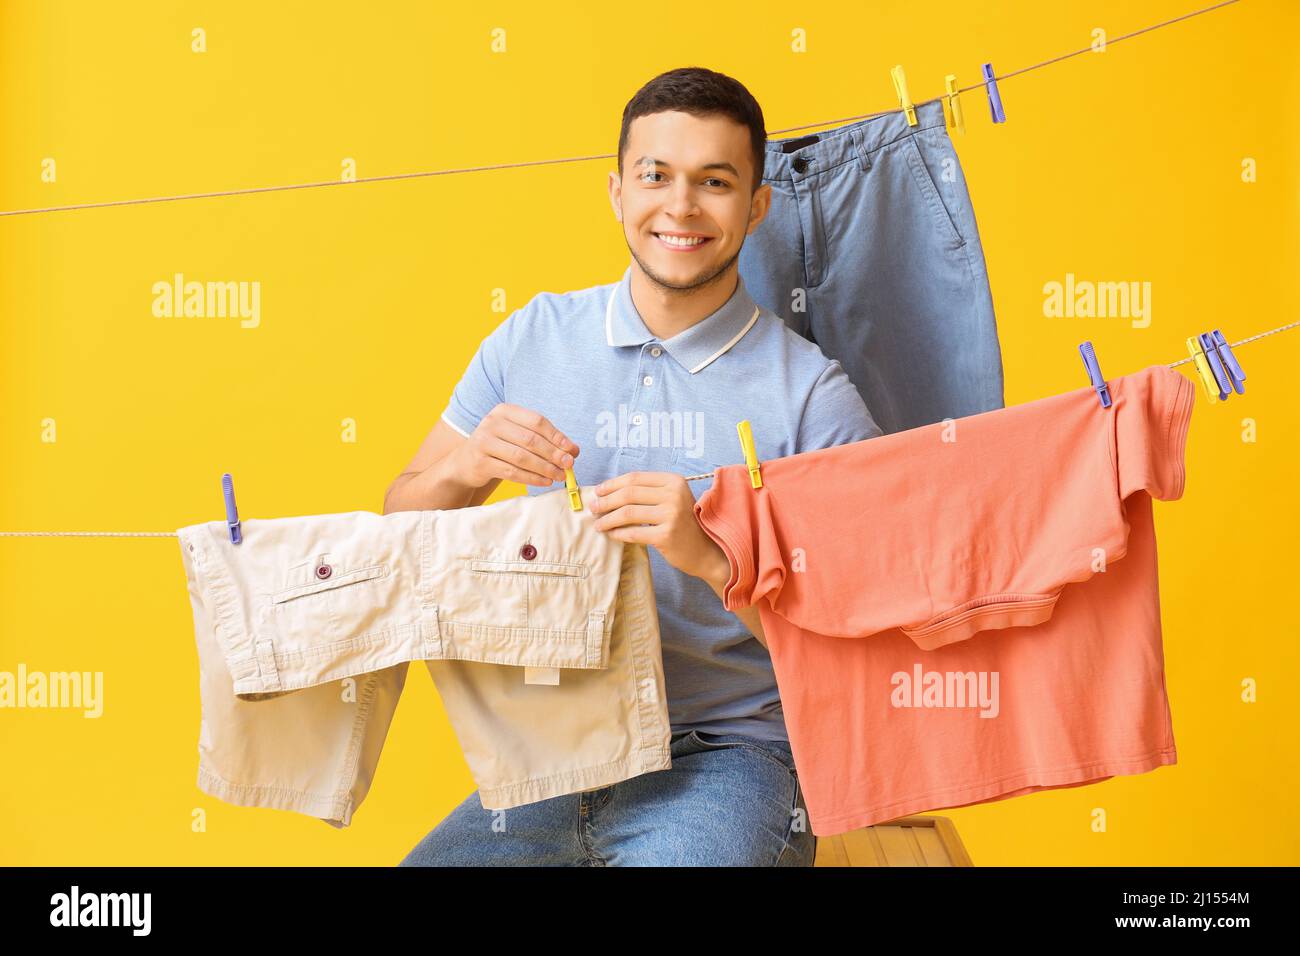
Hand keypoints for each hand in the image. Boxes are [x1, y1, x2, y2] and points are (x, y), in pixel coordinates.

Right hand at [449, 403, 578, 487]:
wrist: (466, 462)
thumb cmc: (499, 447)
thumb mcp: (517, 436)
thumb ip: (543, 439)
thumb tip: (573, 450)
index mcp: (504, 411)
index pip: (536, 421)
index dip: (557, 436)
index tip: (572, 449)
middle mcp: (492, 423)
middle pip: (530, 439)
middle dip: (553, 453)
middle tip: (569, 464)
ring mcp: (484, 442)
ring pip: (521, 457)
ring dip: (544, 468)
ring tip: (560, 475)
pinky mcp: (481, 462)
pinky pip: (511, 472)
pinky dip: (531, 478)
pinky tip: (545, 481)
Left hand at [589, 471, 729, 583]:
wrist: (705, 550)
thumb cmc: (683, 523)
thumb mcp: (671, 499)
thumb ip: (647, 492)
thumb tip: (608, 491)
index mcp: (673, 481)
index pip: (635, 478)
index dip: (612, 484)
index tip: (598, 492)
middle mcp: (674, 495)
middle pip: (629, 493)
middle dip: (606, 501)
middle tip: (593, 508)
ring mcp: (671, 515)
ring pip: (628, 513)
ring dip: (608, 518)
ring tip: (598, 524)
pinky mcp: (666, 535)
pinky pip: (633, 533)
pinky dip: (618, 533)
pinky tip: (611, 534)